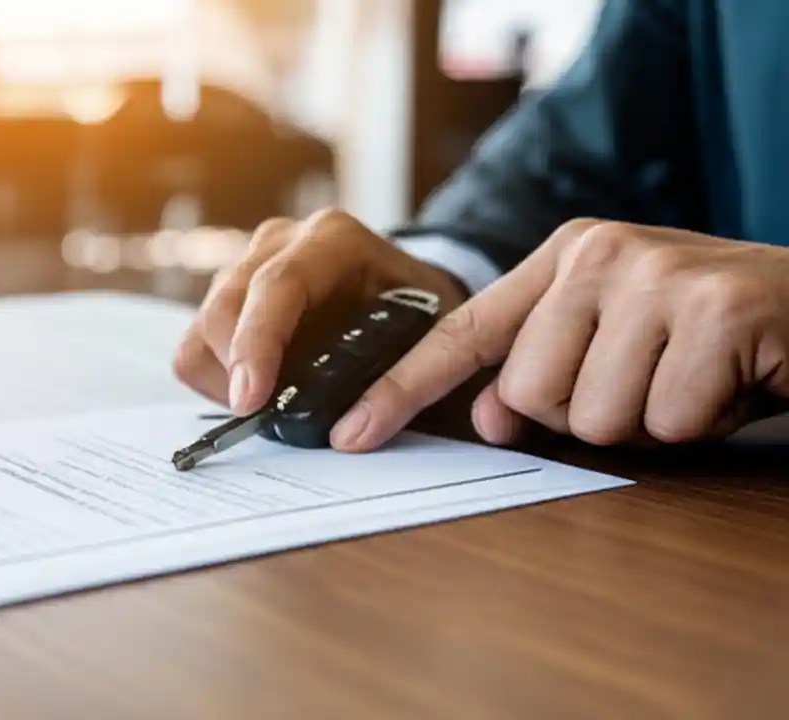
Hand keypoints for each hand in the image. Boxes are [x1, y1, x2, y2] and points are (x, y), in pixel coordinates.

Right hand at [173, 208, 470, 414]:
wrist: (402, 291)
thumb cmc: (414, 314)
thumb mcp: (421, 333)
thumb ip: (389, 368)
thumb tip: (351, 425)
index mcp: (333, 240)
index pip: (278, 286)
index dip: (257, 345)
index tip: (249, 401)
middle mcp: (280, 241)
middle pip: (225, 307)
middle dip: (232, 372)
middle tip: (256, 420)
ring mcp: (246, 264)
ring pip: (202, 329)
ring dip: (224, 379)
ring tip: (266, 405)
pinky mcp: (226, 295)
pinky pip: (196, 345)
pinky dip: (215, 380)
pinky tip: (256, 391)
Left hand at [338, 219, 788, 451]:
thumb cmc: (709, 332)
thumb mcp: (616, 342)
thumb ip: (543, 370)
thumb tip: (487, 417)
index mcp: (563, 257)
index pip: (462, 333)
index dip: (401, 389)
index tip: (350, 435)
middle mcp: (599, 254)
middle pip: (529, 394)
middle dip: (590, 413)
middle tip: (652, 378)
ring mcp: (657, 274)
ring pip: (594, 417)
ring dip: (650, 421)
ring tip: (692, 377)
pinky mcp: (716, 309)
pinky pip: (667, 421)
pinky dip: (702, 420)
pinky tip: (730, 380)